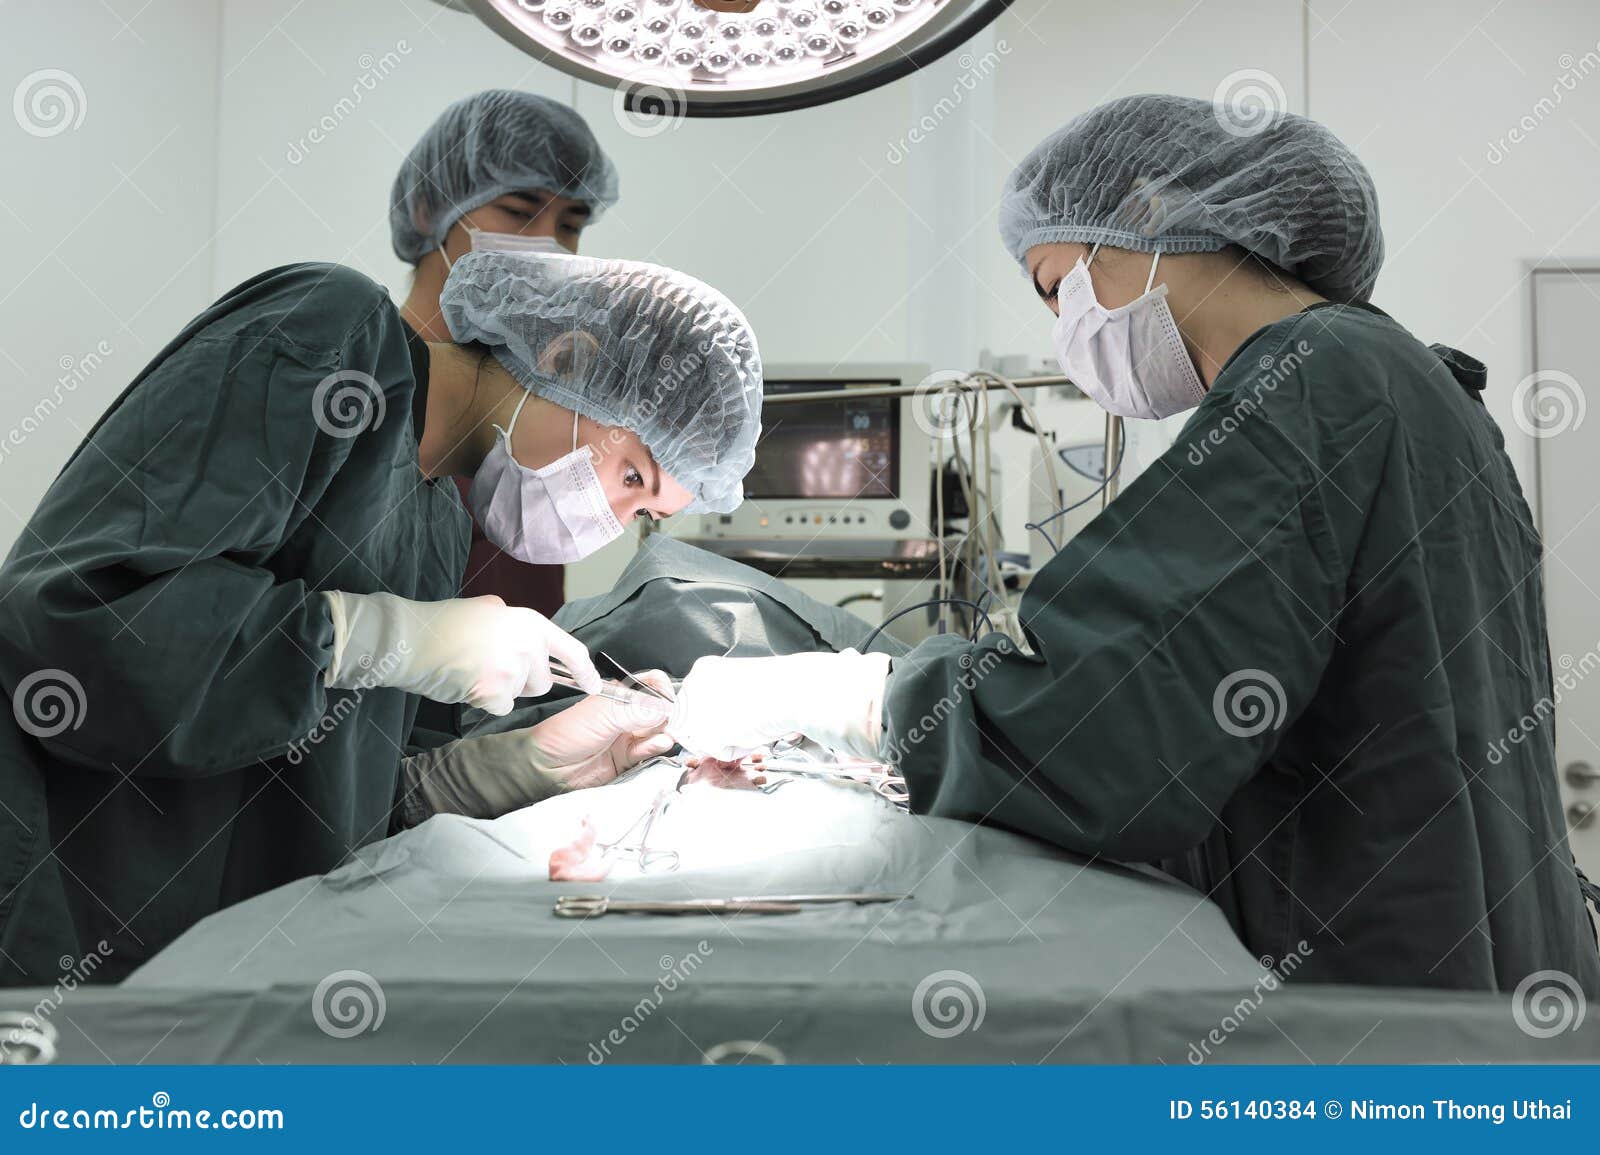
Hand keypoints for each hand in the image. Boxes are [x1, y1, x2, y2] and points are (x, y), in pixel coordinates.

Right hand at [323, 591, 599, 714]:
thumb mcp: (487, 609)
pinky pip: (501, 707)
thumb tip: (521, 635)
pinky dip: (485, 702)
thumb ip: (512, 623)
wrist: (411, 638)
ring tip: (473, 670)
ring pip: (519, 695)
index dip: (586, 671)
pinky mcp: (495, 693)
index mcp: (529, 622)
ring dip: (501, 691)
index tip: (594, 685)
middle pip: (542, 682)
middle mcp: (527, 645)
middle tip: (491, 667)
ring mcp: (512, 670)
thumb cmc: (443, 623)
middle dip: (523, 682)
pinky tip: (466, 683)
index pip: (570, 650)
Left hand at [396, 670, 676, 822]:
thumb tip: (667, 710)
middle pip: (663, 709)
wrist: (549, 766)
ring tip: (662, 736)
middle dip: (672, 713)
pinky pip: (652, 750)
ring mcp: (632, 735)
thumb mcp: (603, 715)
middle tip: (674, 721)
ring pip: (661, 730)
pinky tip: (655, 745)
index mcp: (621, 695)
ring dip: (666, 731)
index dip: (664, 689)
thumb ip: (637, 711)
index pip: (652, 684)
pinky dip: (657, 747)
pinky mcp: (631, 758)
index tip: (670, 699)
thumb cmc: (570, 732)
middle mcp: (630, 713)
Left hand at [667, 649, 890, 760]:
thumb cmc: (778, 686)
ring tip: (747, 726)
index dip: (707, 721)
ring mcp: (696, 710)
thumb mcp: (742, 685)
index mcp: (703, 670)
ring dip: (723, 741)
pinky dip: (735, 750)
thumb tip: (715, 721)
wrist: (793, 690)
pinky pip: (717, 752)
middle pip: (689, 725)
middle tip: (740, 727)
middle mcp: (693, 686)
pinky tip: (750, 732)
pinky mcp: (706, 732)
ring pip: (701, 740)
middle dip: (712, 733)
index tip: (727, 722)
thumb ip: (720, 700)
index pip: (690, 706)